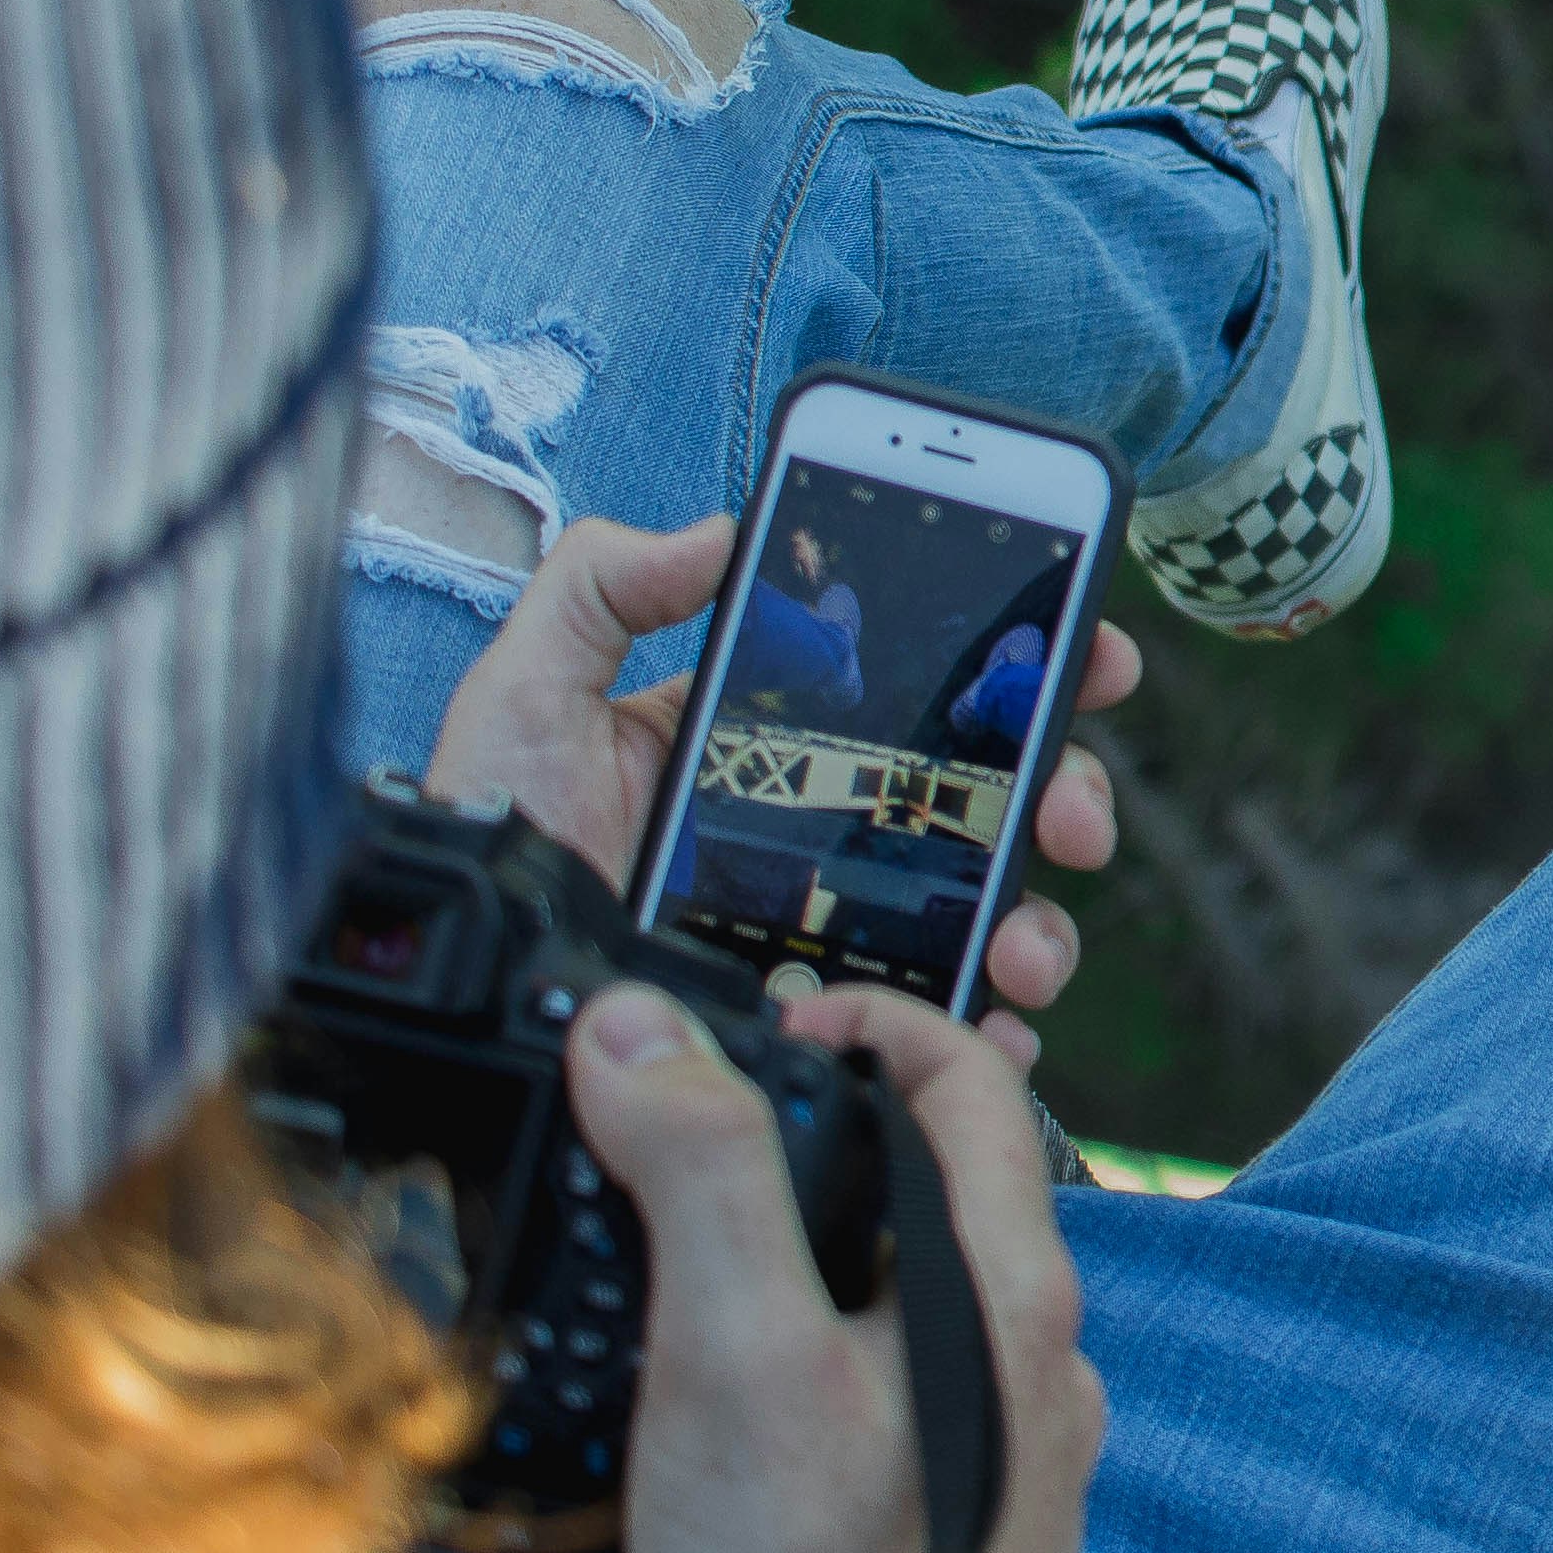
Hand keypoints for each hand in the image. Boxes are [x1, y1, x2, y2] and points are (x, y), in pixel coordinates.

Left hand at [423, 515, 1146, 1062]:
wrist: (465, 985)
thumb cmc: (487, 833)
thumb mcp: (526, 689)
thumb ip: (601, 586)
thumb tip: (722, 525)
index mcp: (780, 742)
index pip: (927, 689)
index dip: (1026, 664)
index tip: (1087, 649)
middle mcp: (827, 830)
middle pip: (990, 798)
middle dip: (1066, 789)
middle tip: (1070, 809)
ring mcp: (836, 928)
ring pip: (985, 911)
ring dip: (1041, 919)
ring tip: (1023, 942)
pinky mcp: (824, 1018)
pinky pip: (931, 1024)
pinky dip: (986, 1026)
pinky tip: (991, 1024)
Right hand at [570, 978, 1105, 1552]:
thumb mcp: (733, 1355)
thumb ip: (702, 1175)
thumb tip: (643, 1032)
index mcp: (1015, 1289)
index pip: (967, 1076)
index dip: (861, 1016)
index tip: (754, 1019)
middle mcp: (1040, 1360)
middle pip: (933, 1181)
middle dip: (807, 1137)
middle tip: (678, 1137)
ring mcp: (1011, 1453)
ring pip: (905, 1294)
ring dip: (795, 1256)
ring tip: (664, 1274)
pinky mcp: (959, 1533)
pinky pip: (884, 1399)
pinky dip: (800, 1366)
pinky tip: (707, 1416)